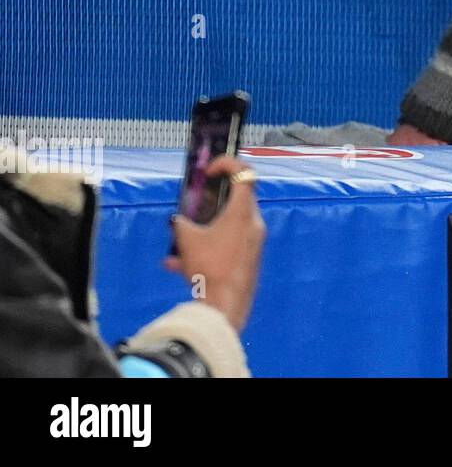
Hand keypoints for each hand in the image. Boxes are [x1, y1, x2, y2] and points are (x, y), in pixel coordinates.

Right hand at [165, 156, 264, 332]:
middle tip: (196, 203)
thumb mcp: (187, 241)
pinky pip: (228, 246)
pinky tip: (178, 266)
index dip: (228, 164)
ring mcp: (254, 242)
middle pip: (237, 200)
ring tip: (179, 246)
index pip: (245, 173)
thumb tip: (177, 221)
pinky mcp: (250, 259)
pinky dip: (208, 250)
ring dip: (204, 231)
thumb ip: (181, 225)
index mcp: (243, 212)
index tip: (210, 170)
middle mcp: (254, 223)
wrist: (226, 307)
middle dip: (212, 201)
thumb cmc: (210, 268)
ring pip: (228, 227)